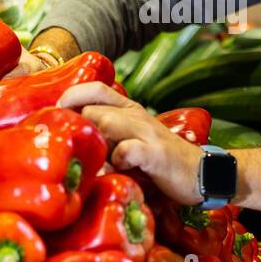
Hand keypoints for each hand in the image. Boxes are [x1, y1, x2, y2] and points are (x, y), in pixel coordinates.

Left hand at [57, 82, 204, 204]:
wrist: (203, 173)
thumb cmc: (160, 162)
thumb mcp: (132, 141)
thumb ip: (108, 138)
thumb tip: (72, 144)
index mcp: (129, 109)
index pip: (95, 89)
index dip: (71, 97)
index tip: (57, 116)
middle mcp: (136, 116)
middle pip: (92, 109)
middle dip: (78, 129)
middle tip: (72, 151)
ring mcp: (147, 133)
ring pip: (106, 123)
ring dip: (94, 142)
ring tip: (91, 161)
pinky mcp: (156, 154)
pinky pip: (128, 150)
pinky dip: (117, 160)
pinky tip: (118, 170)